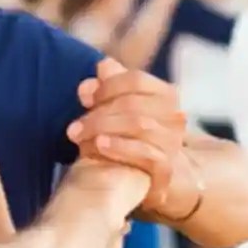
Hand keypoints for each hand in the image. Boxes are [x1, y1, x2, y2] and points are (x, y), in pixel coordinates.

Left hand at [67, 58, 191, 215]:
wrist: (153, 180)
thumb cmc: (129, 140)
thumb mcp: (116, 112)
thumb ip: (108, 88)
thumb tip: (102, 67)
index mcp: (165, 95)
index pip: (135, 80)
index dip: (106, 87)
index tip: (85, 99)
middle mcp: (174, 116)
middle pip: (132, 104)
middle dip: (97, 114)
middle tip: (73, 127)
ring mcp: (173, 143)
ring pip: (138, 125)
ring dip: (102, 129)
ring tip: (78, 136)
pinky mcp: (168, 169)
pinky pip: (146, 154)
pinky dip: (120, 147)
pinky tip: (99, 146)